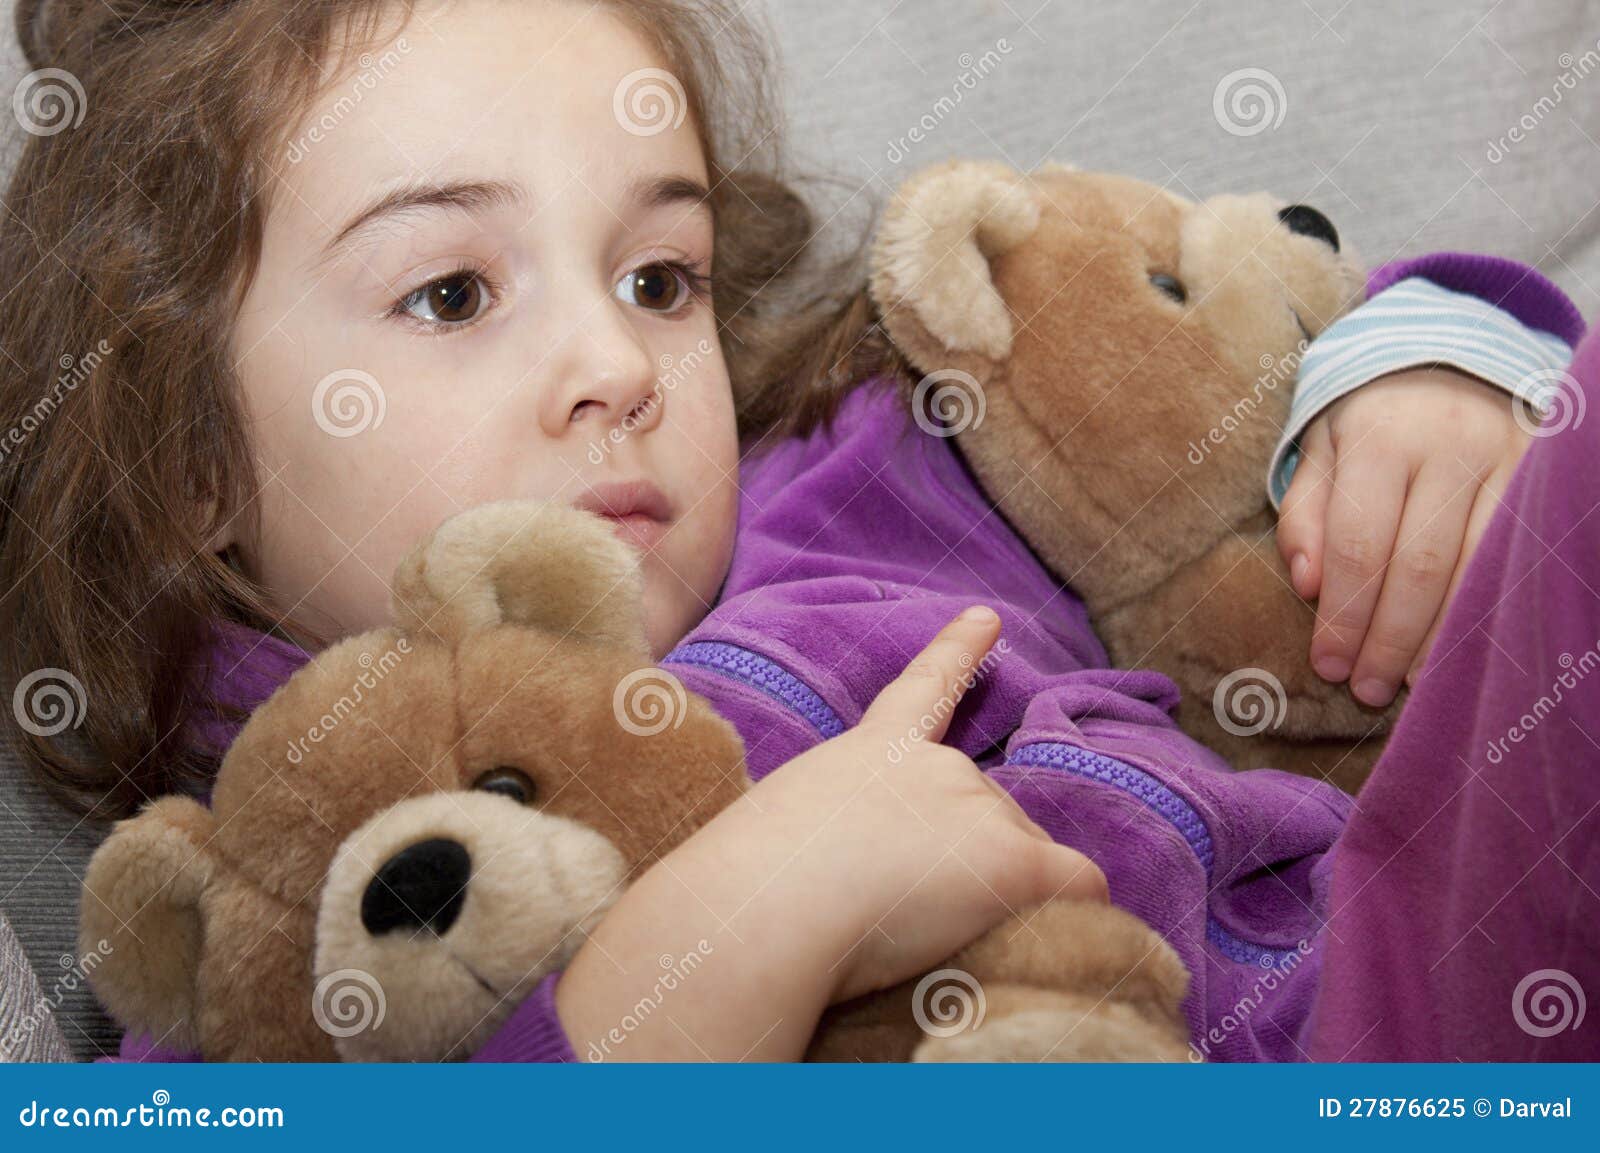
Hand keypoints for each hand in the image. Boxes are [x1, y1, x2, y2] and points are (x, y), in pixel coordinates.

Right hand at [557, 606, 1105, 1059]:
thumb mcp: (784, 836)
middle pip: (987, 819)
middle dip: (965, 867)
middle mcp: (936, 767)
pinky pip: (1079, 889)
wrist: (763, 909)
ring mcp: (980, 807)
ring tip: (910, 939)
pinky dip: (1072, 918)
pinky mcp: (1013, 861)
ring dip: (990, 904)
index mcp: (870, 754)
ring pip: (1024, 866)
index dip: (958, 652)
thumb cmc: (748, 891)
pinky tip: (1030, 941)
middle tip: (891, 918)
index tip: (987, 617)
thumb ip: (839, 834)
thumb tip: (891, 878)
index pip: (922, 693)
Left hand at [1277, 367, 1530, 706]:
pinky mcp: (1544, 474)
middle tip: (1366, 689)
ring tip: (1413, 685)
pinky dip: (1489, 608)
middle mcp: (1450, 445)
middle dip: (1389, 639)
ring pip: (1476, 568)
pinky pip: (1516, 556)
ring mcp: (1509, 459)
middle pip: (1418, 566)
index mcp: (1380, 435)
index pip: (1358, 544)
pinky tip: (1466, 646)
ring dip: (1442, 637)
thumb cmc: (1371, 419)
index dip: (1342, 614)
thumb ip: (1304, 515)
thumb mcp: (1320, 450)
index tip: (1327, 665)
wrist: (1452, 356)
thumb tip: (1309, 585)